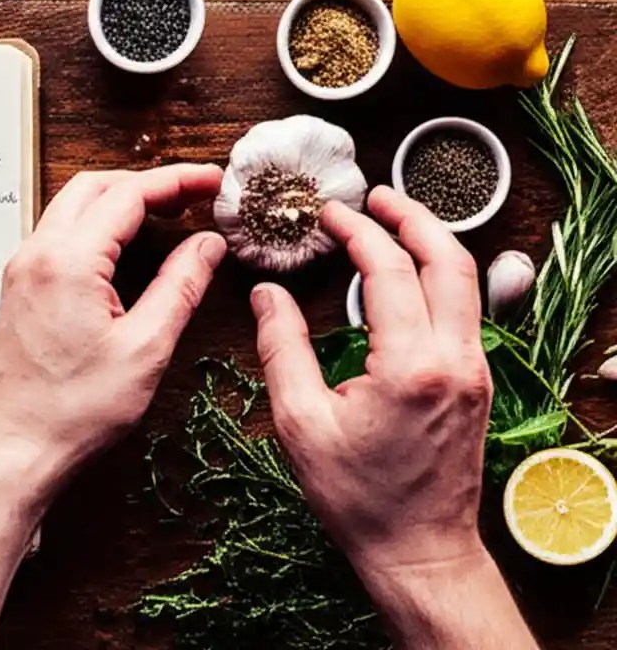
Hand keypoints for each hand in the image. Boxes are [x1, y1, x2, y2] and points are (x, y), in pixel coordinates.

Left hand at [0, 163, 224, 516]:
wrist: (11, 453)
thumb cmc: (73, 413)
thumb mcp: (144, 349)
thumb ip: (180, 287)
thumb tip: (207, 245)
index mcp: (67, 262)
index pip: (128, 194)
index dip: (177, 181)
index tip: (213, 182)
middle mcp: (35, 256)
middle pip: (94, 187)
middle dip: (147, 183)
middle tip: (192, 196)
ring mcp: (20, 273)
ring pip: (72, 210)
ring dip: (119, 203)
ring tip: (166, 218)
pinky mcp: (17, 293)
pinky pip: (57, 238)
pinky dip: (96, 229)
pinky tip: (124, 253)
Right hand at [251, 186, 490, 572]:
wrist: (419, 549)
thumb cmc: (356, 497)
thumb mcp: (299, 424)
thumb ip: (281, 349)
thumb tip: (265, 294)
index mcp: (410, 366)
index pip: (388, 271)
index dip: (356, 232)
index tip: (327, 215)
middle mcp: (455, 360)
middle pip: (449, 259)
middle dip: (411, 216)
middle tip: (374, 195)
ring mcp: (475, 371)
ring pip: (467, 281)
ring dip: (432, 242)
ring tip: (392, 221)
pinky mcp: (478, 383)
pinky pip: (466, 310)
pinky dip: (440, 277)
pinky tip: (408, 276)